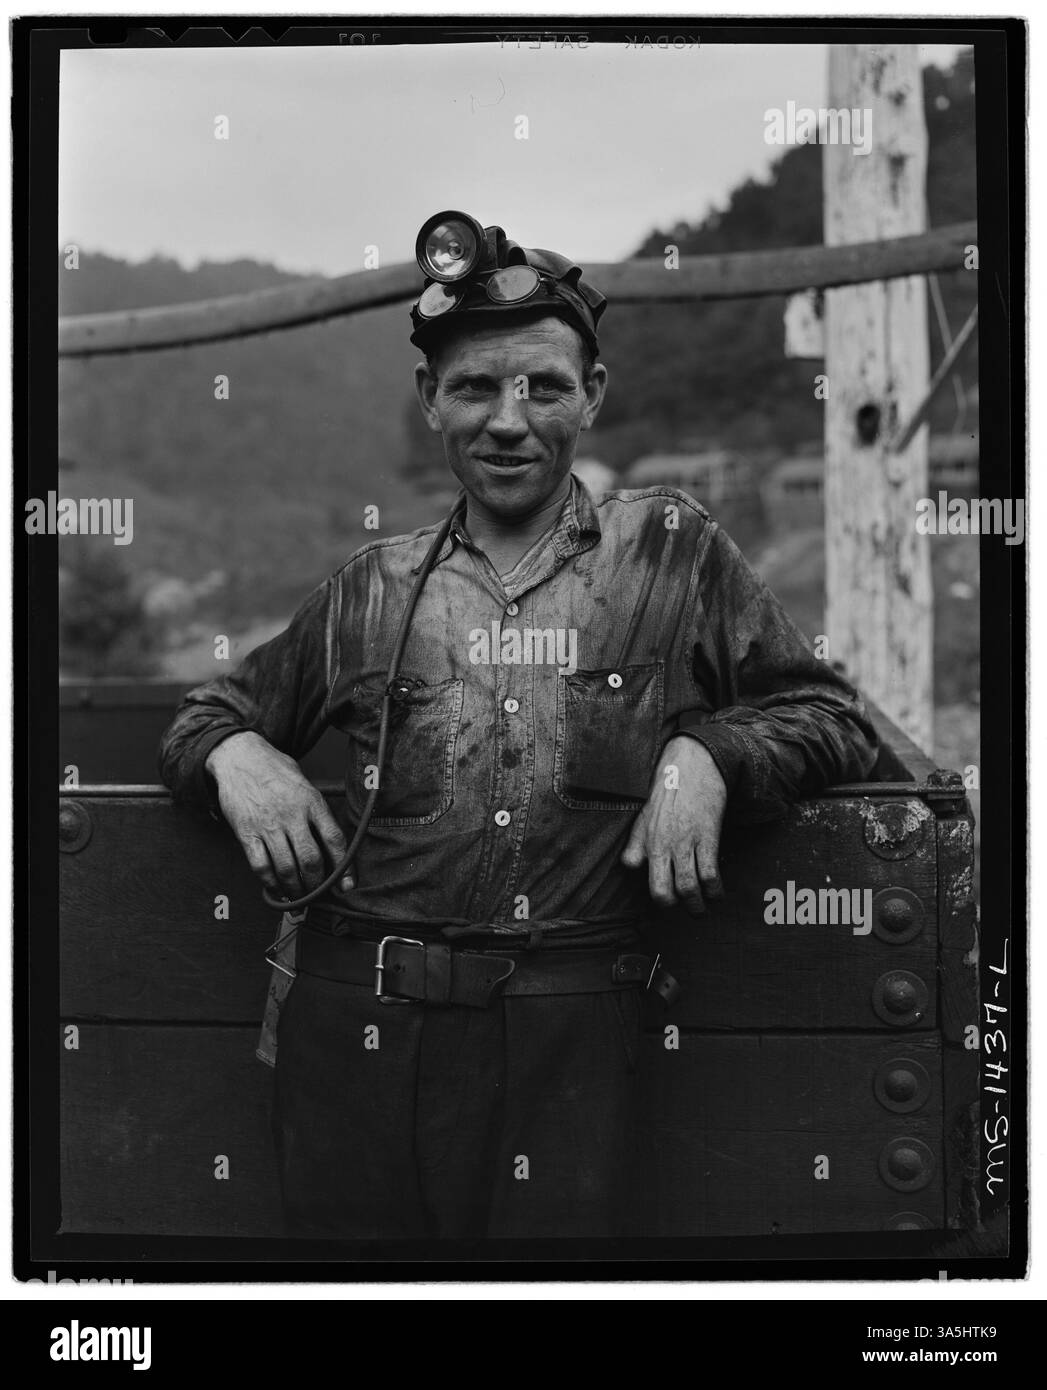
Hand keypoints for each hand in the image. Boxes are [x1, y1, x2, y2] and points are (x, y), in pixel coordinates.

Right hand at [206, 731, 352, 899]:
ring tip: (300, 898)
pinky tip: (276, 891)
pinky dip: (270, 884)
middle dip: (318, 885)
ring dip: (296, 890)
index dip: (344, 867)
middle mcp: (292, 814)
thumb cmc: (276, 771)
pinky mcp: (246, 832)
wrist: (239, 757)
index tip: (347, 886)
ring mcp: (268, 824)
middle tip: (319, 895)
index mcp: (312, 801)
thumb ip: (317, 812)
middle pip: (311, 860)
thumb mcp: (305, 783)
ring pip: (286, 868)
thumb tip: (331, 847)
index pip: (335, 839)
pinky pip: (260, 866)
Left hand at [621, 735, 726, 915]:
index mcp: (647, 841)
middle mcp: (664, 845)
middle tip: (689, 910)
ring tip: (703, 908)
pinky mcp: (707, 835)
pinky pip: (711, 873)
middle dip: (678, 907)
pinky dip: (716, 889)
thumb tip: (630, 866)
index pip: (649, 883)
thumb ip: (636, 843)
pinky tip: (718, 892)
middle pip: (665, 892)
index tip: (671, 901)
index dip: (661, 900)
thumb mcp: (644, 814)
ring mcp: (686, 842)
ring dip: (697, 904)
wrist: (693, 763)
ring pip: (689, 887)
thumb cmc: (667, 787)